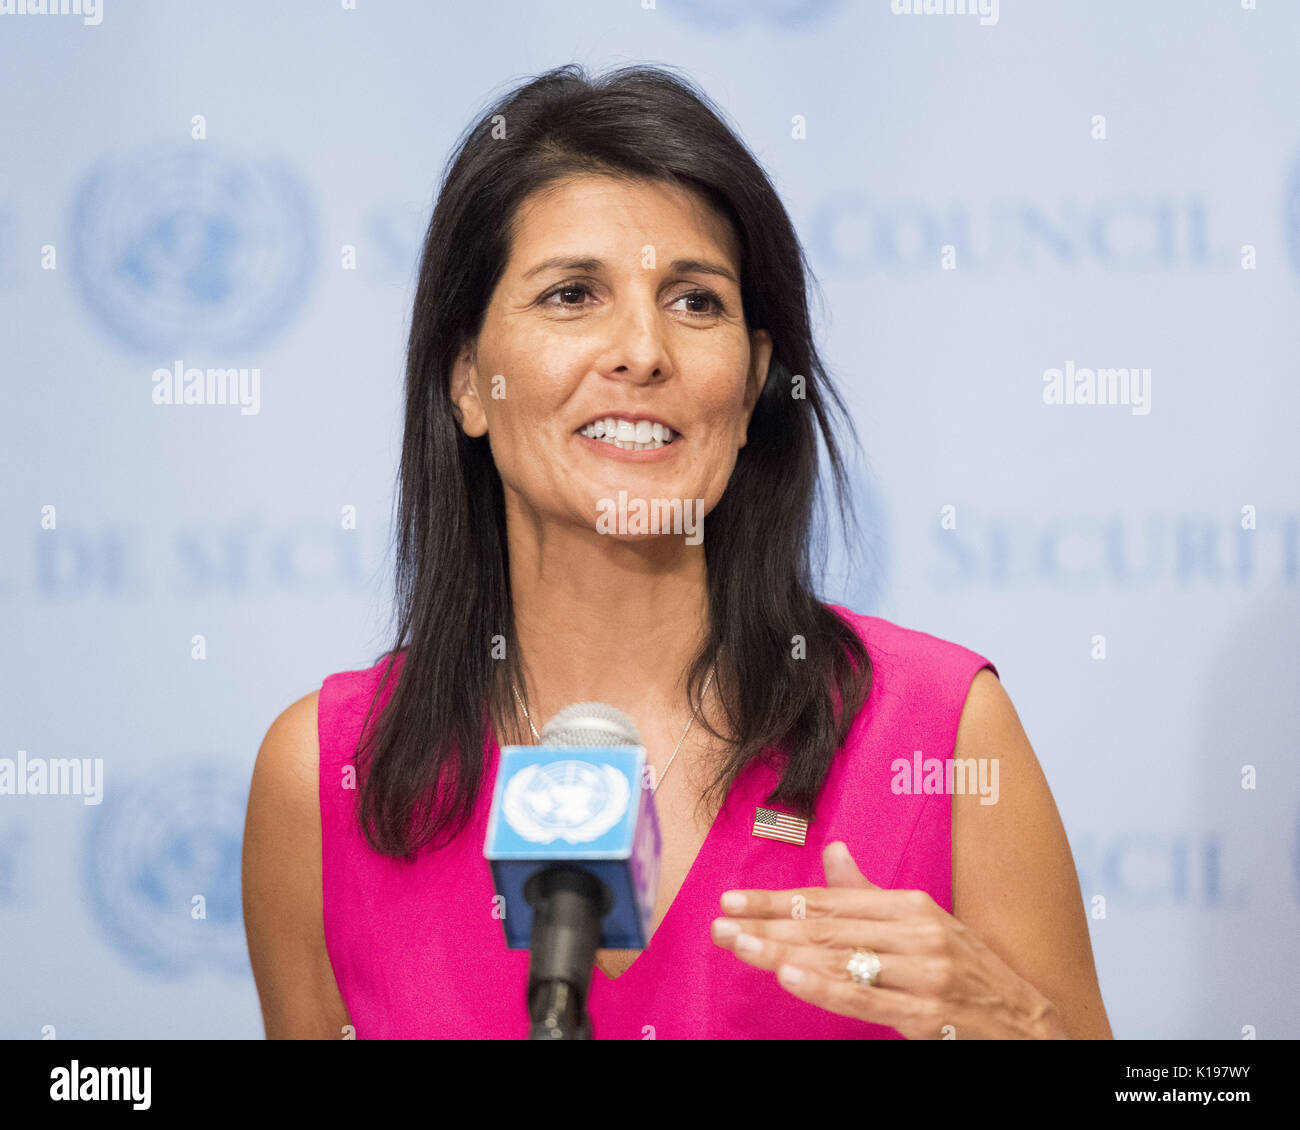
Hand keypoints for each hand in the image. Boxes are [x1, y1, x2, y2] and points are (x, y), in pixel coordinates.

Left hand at [710, 840, 1068, 1038]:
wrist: (1029, 1027)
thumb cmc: (968, 973)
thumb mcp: (923, 924)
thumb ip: (870, 893)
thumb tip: (831, 852)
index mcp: (910, 906)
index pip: (828, 901)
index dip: (777, 901)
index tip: (733, 901)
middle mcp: (917, 933)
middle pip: (826, 928)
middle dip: (767, 925)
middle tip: (720, 924)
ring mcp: (924, 974)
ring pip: (839, 960)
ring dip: (781, 953)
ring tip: (739, 945)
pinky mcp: (929, 1015)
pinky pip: (867, 998)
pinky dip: (825, 987)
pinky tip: (790, 975)